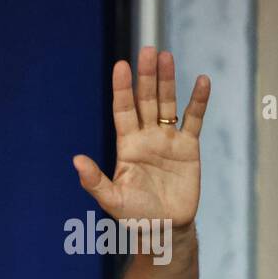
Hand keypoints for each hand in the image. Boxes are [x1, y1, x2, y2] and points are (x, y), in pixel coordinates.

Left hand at [72, 47, 210, 230]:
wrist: (164, 228)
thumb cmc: (135, 216)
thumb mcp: (112, 199)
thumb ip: (94, 180)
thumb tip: (75, 160)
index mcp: (127, 146)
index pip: (124, 111)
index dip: (122, 89)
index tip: (120, 66)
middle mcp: (147, 138)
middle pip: (146, 100)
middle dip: (146, 76)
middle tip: (148, 50)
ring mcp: (168, 140)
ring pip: (168, 104)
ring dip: (168, 81)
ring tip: (166, 56)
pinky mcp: (189, 148)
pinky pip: (195, 120)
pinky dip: (199, 101)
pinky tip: (201, 81)